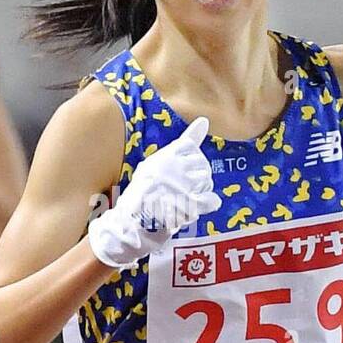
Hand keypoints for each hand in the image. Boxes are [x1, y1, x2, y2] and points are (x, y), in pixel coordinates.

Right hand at [87, 116, 220, 268]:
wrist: (132, 222)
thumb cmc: (143, 194)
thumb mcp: (156, 163)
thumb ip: (183, 142)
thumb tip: (205, 120)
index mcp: (164, 156)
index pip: (190, 147)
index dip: (190, 162)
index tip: (181, 172)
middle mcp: (173, 167)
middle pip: (202, 166)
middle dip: (198, 179)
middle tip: (184, 191)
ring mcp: (181, 185)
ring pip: (207, 182)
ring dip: (201, 192)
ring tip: (186, 200)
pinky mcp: (188, 204)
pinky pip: (210, 200)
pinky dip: (208, 204)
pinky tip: (199, 207)